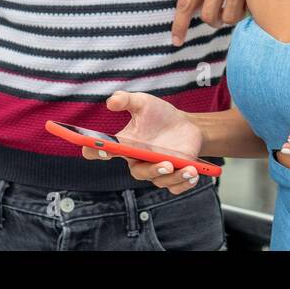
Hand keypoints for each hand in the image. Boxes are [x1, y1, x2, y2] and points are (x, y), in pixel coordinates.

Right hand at [81, 91, 204, 193]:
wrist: (184, 124)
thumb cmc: (158, 115)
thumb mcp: (143, 103)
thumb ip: (125, 100)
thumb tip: (111, 102)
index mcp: (125, 145)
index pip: (102, 152)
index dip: (96, 152)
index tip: (101, 149)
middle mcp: (138, 161)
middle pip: (139, 172)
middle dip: (152, 169)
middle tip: (166, 163)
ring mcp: (156, 171)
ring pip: (161, 181)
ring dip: (175, 177)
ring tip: (188, 169)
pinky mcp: (173, 176)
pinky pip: (176, 187)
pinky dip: (184, 184)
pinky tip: (193, 175)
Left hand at [171, 0, 246, 45]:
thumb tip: (196, 12)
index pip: (186, 3)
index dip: (179, 25)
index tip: (176, 41)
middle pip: (208, 16)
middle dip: (214, 20)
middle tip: (221, 14)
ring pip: (230, 17)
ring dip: (233, 15)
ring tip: (238, 3)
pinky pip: (248, 11)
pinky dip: (249, 9)